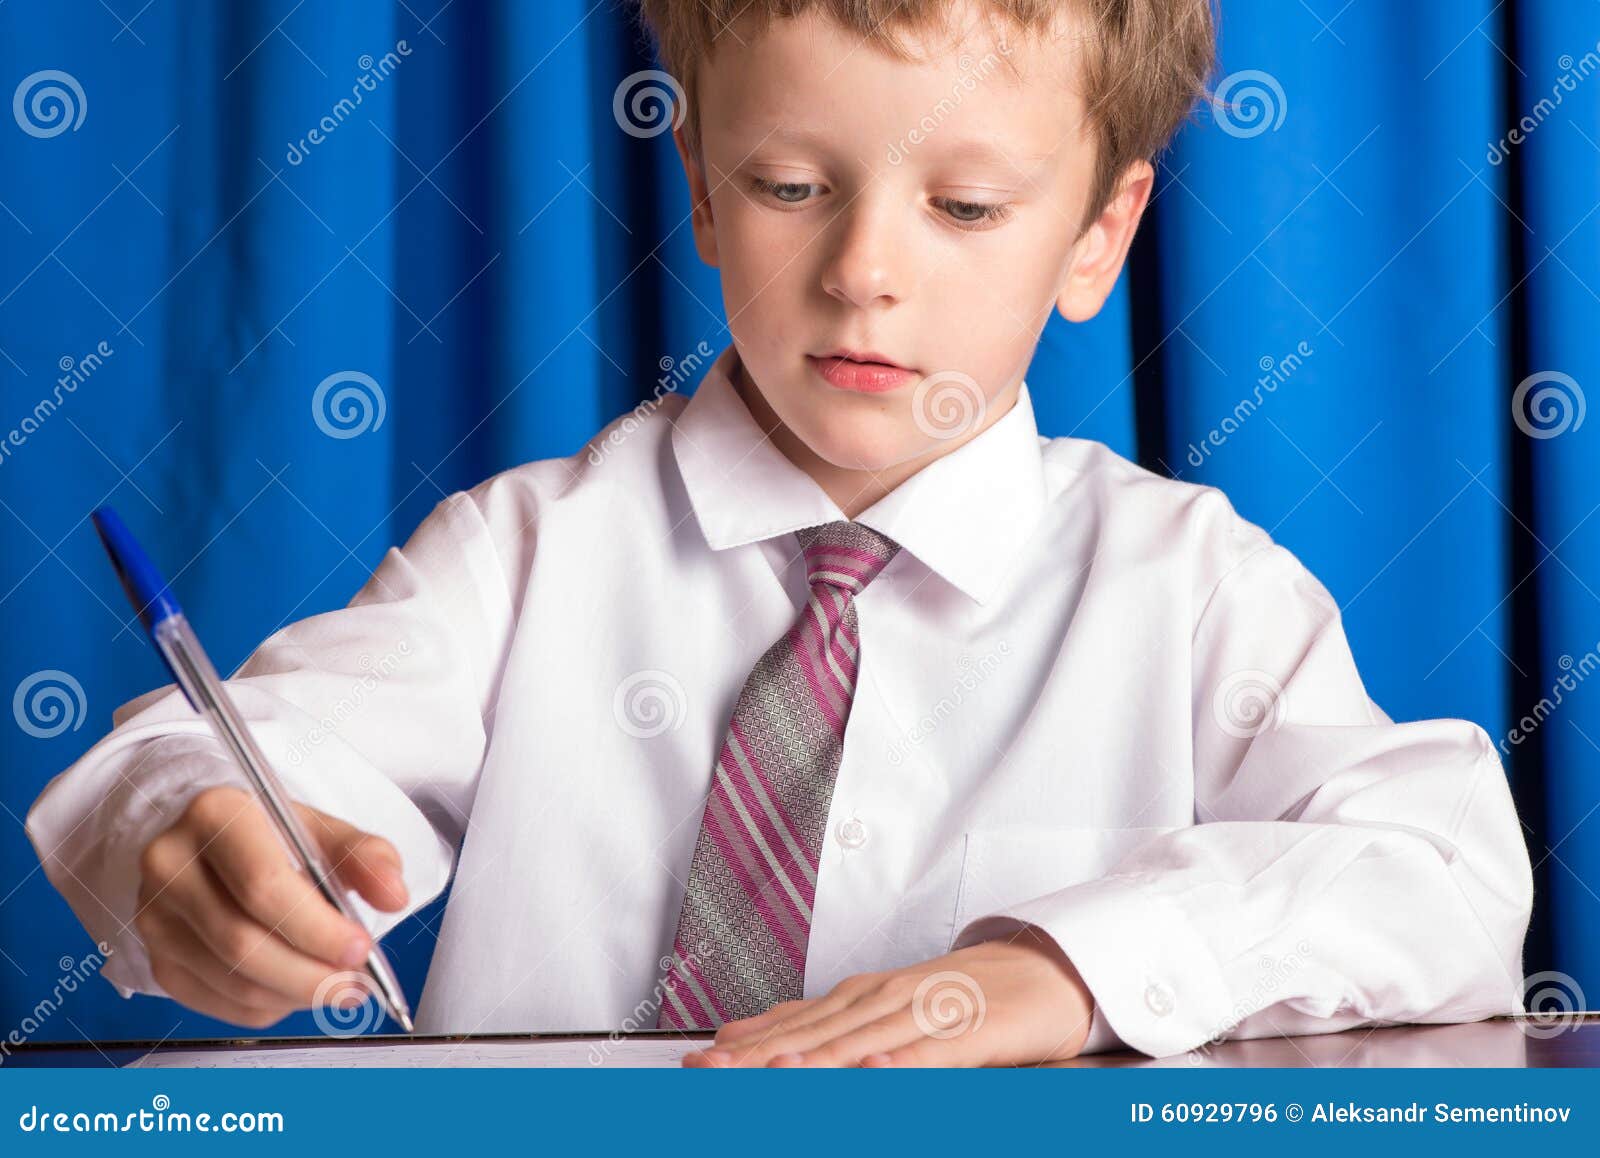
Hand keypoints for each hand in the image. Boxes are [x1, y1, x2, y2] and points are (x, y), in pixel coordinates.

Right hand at [133, 785, 408, 1027]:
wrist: (212, 846)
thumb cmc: (271, 835)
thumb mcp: (321, 829)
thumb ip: (365, 856)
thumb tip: (393, 894)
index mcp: (215, 814)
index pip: (263, 885)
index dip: (317, 928)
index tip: (360, 949)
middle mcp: (171, 864)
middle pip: (242, 942)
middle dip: (310, 974)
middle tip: (356, 984)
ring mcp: (154, 916)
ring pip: (231, 979)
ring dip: (294, 994)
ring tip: (336, 987)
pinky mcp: (157, 957)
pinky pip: (217, 1001)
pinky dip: (268, 1006)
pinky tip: (296, 989)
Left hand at [682, 924, 1094, 1066]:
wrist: (1042, 972)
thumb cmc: (958, 997)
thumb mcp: (877, 1007)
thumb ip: (811, 1022)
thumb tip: (739, 1035)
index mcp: (858, 997)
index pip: (790, 1028)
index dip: (743, 1050)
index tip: (696, 1067)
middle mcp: (884, 1001)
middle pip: (815, 1038)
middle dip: (761, 1060)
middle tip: (712, 1077)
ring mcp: (927, 1014)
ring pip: (863, 1046)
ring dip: (817, 1063)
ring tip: (773, 1077)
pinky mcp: (973, 1033)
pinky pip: (932, 1056)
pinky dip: (901, 1065)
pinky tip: (874, 1072)